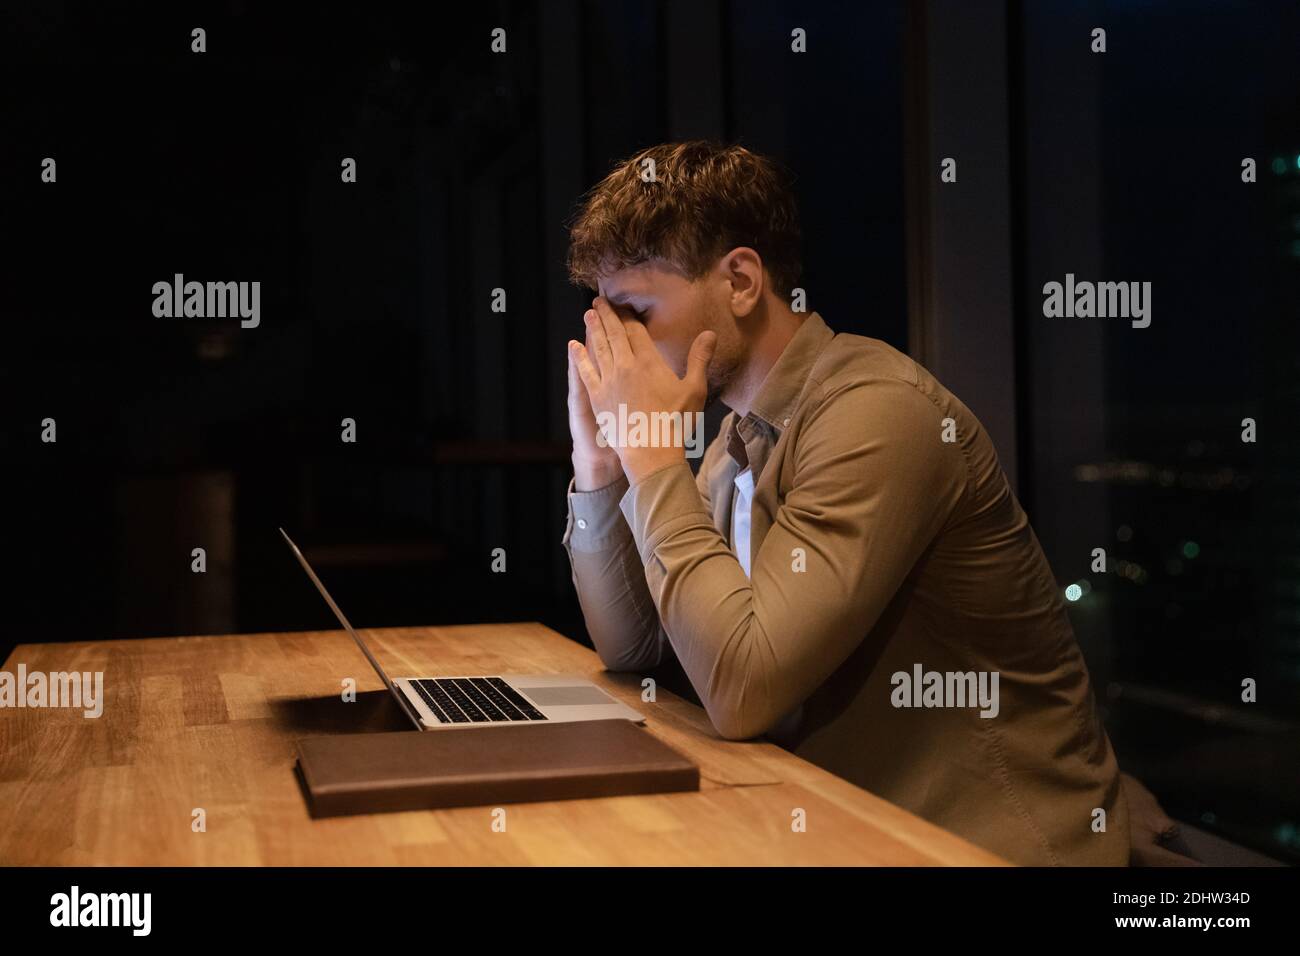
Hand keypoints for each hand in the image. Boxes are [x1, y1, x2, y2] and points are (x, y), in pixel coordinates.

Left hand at [569, 297, 715, 484]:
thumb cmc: (676, 422)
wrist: (651, 451)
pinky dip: (579, 357)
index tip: (622, 303)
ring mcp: (609, 381)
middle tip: (600, 300)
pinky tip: (574, 345)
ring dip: (593, 328)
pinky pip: (585, 371)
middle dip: (607, 315)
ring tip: (589, 313)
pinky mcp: (597, 397)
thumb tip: (709, 333)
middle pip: (615, 334)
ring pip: (599, 348)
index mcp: (649, 362)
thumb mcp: (694, 389)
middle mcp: (626, 366)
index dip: (628, 315)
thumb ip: (699, 359)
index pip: (636, 331)